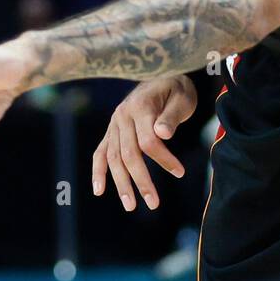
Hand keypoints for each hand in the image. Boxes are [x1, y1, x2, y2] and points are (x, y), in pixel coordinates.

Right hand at [93, 74, 196, 211]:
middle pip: (128, 153)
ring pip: (113, 157)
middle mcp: (122, 116)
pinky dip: (98, 172)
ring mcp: (114, 124)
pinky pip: (100, 153)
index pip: (148, 141)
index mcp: (140, 107)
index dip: (163, 159)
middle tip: (153, 204)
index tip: (180, 172)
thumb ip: (171, 117)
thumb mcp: (181, 99)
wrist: (162, 74)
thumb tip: (163, 135)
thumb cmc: (176, 89)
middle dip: (140, 180)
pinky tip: (99, 191)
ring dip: (121, 183)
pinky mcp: (111, 131)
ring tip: (130, 206)